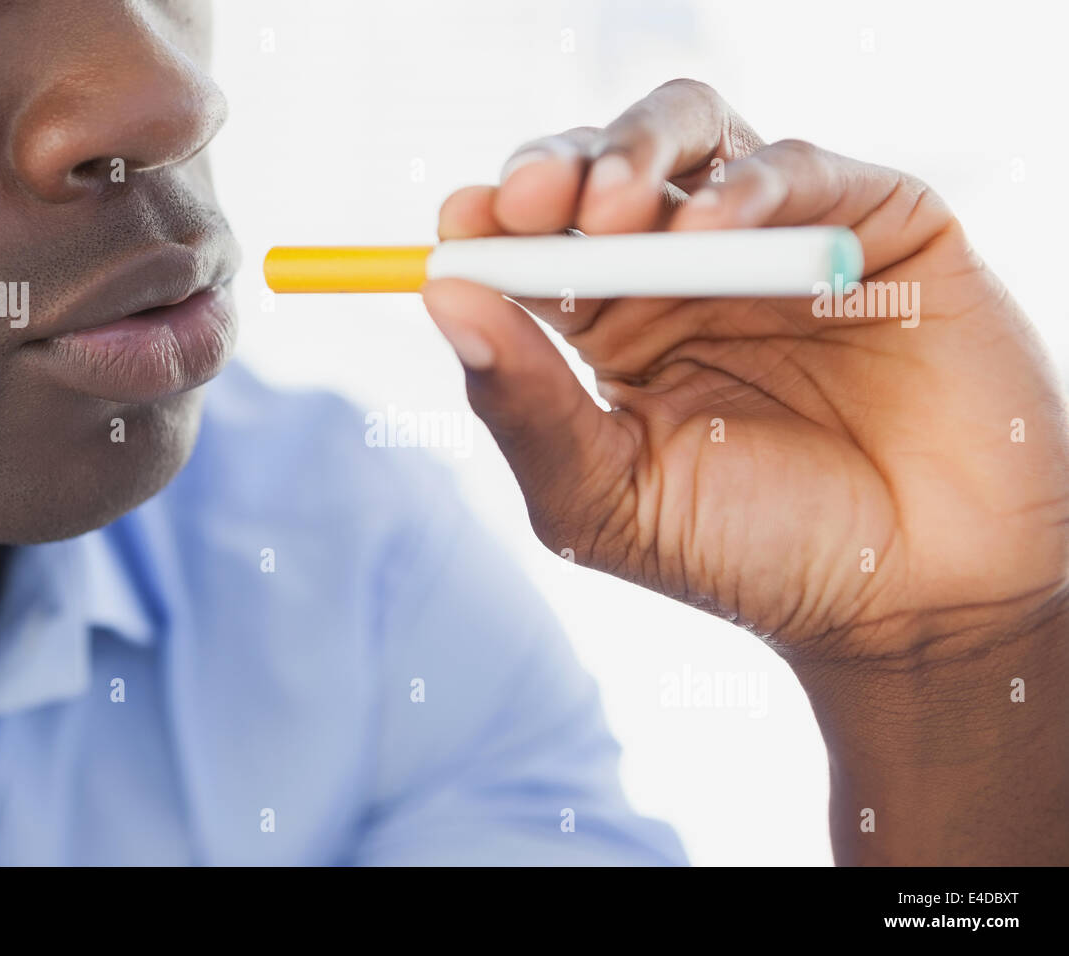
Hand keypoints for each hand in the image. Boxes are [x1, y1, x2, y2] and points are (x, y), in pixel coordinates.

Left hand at [422, 79, 1068, 862]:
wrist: (908, 599)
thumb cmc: (750, 556)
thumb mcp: (606, 499)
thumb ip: (524, 406)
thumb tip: (439, 297)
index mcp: (609, 327)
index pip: (532, 241)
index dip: (492, 220)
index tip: (462, 225)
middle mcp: (682, 270)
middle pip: (598, 167)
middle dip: (555, 169)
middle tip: (526, 202)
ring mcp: (771, 239)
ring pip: (688, 133)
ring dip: (633, 151)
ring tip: (607, 210)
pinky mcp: (866, 221)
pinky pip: (796, 167)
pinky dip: (746, 185)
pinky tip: (713, 229)